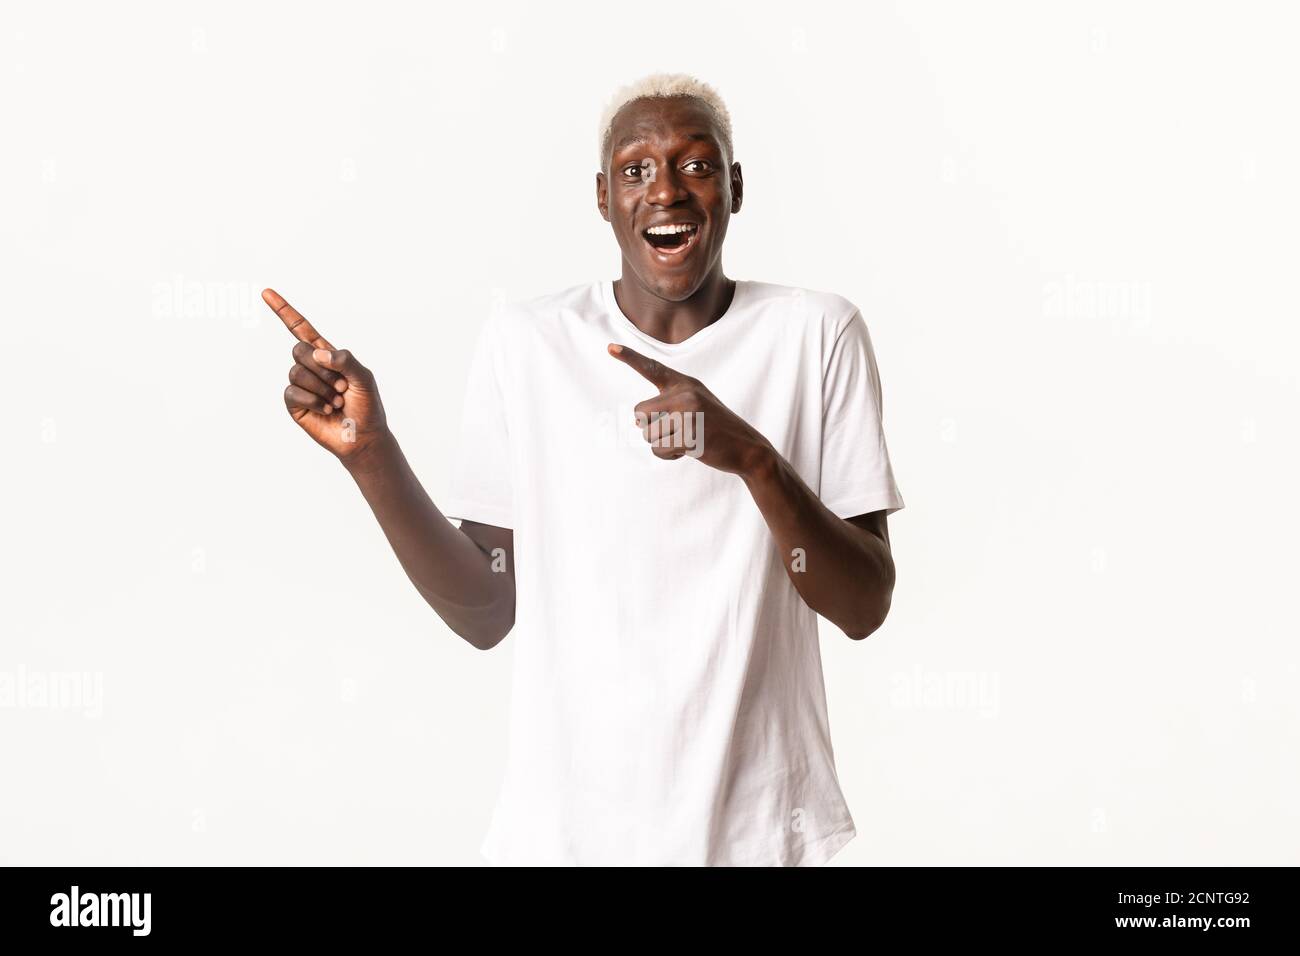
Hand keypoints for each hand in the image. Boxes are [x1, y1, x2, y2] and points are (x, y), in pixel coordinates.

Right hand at [265, 288, 388, 465]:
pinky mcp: (294, 404)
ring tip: (337, 401)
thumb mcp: (364, 377)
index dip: (284, 311)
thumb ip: (345, 359)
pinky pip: (292, 392)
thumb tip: (317, 353)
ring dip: (321, 387)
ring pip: (296, 371)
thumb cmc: (367, 406)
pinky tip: (327, 410)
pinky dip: (314, 400)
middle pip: (298, 350)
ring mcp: (301, 385)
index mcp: (327, 355)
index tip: (266, 292)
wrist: (364, 437)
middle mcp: (311, 367)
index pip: (301, 328)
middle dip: (322, 368)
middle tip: (341, 387)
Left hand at [607, 343, 772, 475]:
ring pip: (648, 434)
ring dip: (661, 444)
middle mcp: (686, 394)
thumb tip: (636, 419)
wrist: (747, 448)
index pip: (652, 368)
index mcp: (686, 383)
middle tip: (675, 431)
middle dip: (650, 428)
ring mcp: (688, 413)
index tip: (610, 347)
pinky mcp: (690, 435)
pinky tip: (688, 451)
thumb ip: (669, 404)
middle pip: (639, 413)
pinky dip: (669, 456)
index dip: (629, 358)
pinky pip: (659, 449)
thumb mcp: (697, 405)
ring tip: (686, 440)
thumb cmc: (716, 429)